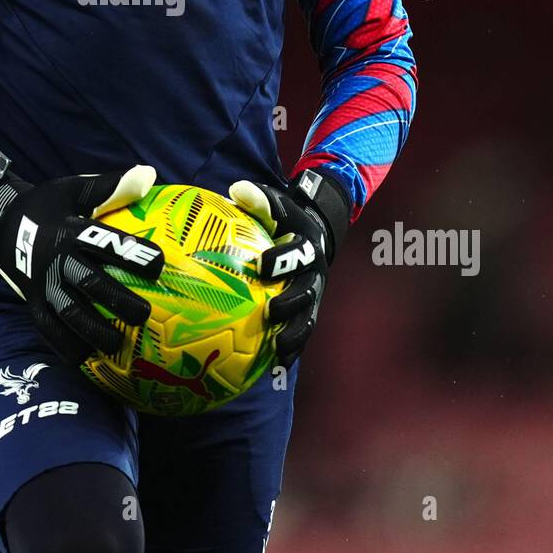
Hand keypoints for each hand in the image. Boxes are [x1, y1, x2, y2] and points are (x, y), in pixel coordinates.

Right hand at [0, 164, 164, 366]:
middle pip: (90, 284)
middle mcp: (57, 261)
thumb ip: (110, 186)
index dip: (132, 254)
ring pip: (69, 313)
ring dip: (94, 331)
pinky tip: (89, 358)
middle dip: (117, 301)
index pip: (105, 243)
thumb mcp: (74, 189)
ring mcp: (43, 285)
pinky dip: (68, 346)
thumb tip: (149, 174)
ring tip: (118, 345)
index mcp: (70, 232)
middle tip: (143, 315)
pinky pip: (50, 330)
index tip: (160, 265)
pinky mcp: (33, 303)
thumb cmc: (47, 206)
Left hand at [229, 178, 331, 369]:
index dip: (281, 258)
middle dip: (291, 302)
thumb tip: (236, 189)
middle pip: (306, 291)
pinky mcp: (308, 311)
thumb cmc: (285, 219)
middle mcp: (313, 273)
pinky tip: (273, 363)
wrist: (316, 233)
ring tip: (277, 348)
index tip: (261, 264)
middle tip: (270, 310)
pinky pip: (302, 334)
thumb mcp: (276, 205)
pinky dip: (291, 349)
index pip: (296, 253)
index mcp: (305, 247)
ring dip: (294, 333)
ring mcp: (313, 295)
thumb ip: (258, 199)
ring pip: (308, 318)